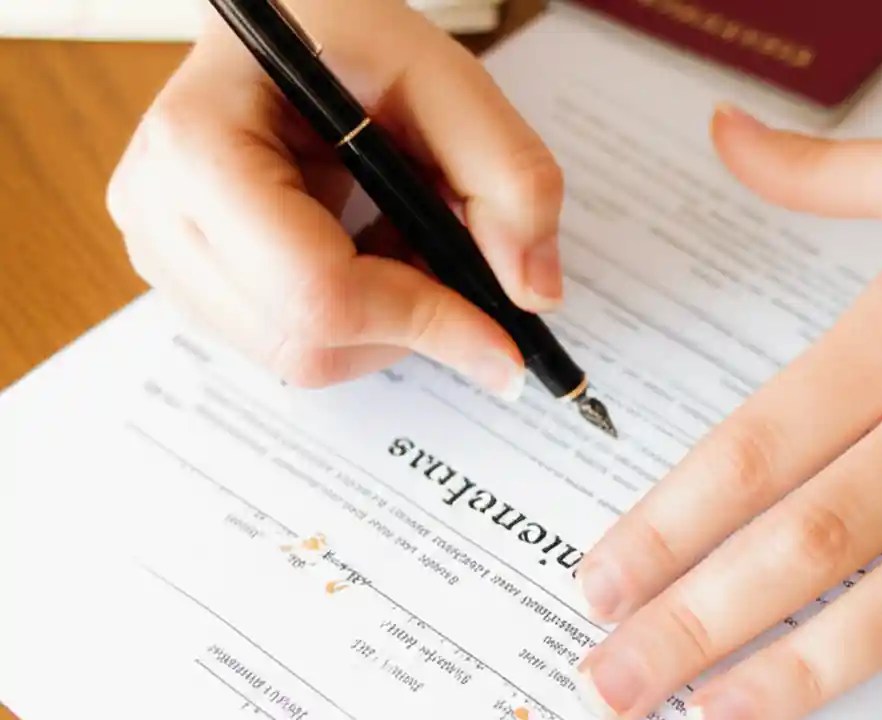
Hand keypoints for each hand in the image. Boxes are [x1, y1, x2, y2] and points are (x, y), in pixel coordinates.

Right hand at [107, 0, 563, 396]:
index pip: (317, 287)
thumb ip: (509, 176)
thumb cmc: (348, 42)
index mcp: (200, 144)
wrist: (285, 33)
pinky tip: (371, 248)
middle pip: (308, 340)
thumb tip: (534, 295)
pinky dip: (359, 318)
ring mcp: (162, 255)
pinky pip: (292, 343)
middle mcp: (158, 210)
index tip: (506, 341)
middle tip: (460, 260)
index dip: (423, 322)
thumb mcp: (446, 78)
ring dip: (387, 321)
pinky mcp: (188, 284)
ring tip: (407, 235)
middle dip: (410, 322)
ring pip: (304, 356)